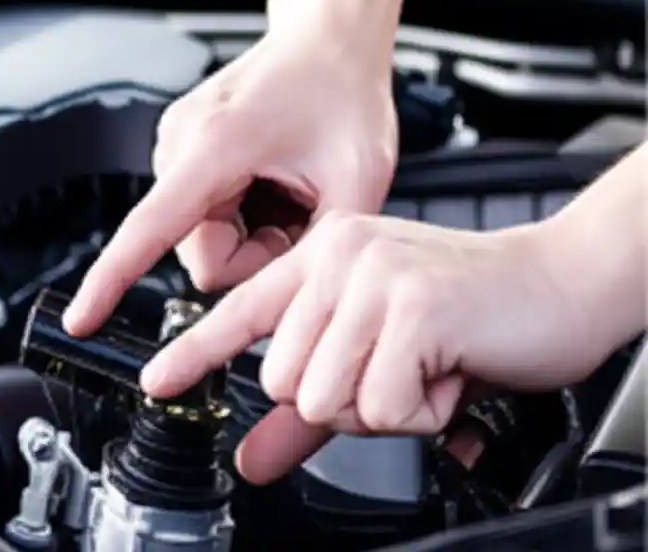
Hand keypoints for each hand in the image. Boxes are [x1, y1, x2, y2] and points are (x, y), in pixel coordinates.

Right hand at [63, 26, 397, 336]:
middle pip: (198, 251)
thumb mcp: (358, 183)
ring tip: (289, 190)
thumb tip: (278, 298)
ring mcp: (176, 144)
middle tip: (300, 216)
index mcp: (214, 146)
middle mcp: (180, 142)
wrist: (329, 39)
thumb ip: (318, 252)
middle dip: (252, 254)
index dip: (111, 281)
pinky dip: (242, 214)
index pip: (148, 229)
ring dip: (250, 233)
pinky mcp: (182, 148)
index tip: (79, 321)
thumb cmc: (344, 94)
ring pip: (201, 238)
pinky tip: (271, 182)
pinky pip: (202, 214)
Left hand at [139, 212, 621, 484]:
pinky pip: (379, 404)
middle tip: (400, 371)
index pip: (240, 313)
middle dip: (345, 401)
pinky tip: (448, 371)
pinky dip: (421, 411)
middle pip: (283, 382)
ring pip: (323, 397)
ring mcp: (371, 275)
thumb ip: (308, 412)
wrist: (558, 285)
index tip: (156, 383)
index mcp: (322, 259)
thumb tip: (251, 456)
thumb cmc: (467, 319)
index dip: (193, 355)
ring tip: (426, 367)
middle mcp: (337, 256)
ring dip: (385, 408)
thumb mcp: (378, 359)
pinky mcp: (410, 305)